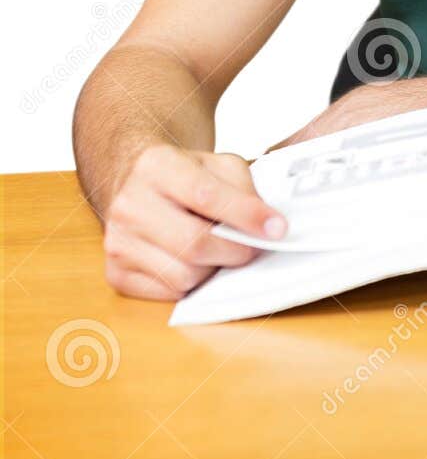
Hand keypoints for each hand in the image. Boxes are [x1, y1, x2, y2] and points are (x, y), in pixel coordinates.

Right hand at [101, 145, 287, 301]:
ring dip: (212, 270)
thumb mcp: (218, 165)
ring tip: (216, 251)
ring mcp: (117, 240)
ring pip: (183, 275)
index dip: (246, 215)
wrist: (135, 185)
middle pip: (194, 244)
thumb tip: (269, 228)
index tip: (277, 228)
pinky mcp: (116, 272)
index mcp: (156, 165)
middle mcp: (129, 203)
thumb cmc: (184, 176)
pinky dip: (191, 284)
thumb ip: (245, 190)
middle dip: (235, 251)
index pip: (206, 196)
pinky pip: (168, 293)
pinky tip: (191, 262)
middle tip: (250, 248)